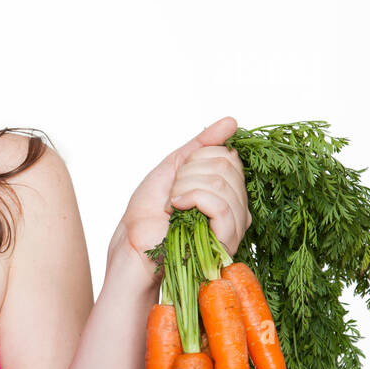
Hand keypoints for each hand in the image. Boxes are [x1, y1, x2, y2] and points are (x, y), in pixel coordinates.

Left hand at [111, 116, 251, 272]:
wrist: (132, 246)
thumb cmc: (147, 214)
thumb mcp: (172, 169)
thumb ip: (201, 145)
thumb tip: (231, 122)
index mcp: (226, 191)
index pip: (227, 156)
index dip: (195, 161)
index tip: (176, 180)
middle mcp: (236, 207)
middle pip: (226, 165)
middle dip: (189, 173)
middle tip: (172, 195)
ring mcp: (233, 225)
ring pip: (222, 182)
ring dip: (186, 187)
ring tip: (173, 206)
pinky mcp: (225, 240)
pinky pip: (221, 205)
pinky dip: (194, 199)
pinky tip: (179, 208)